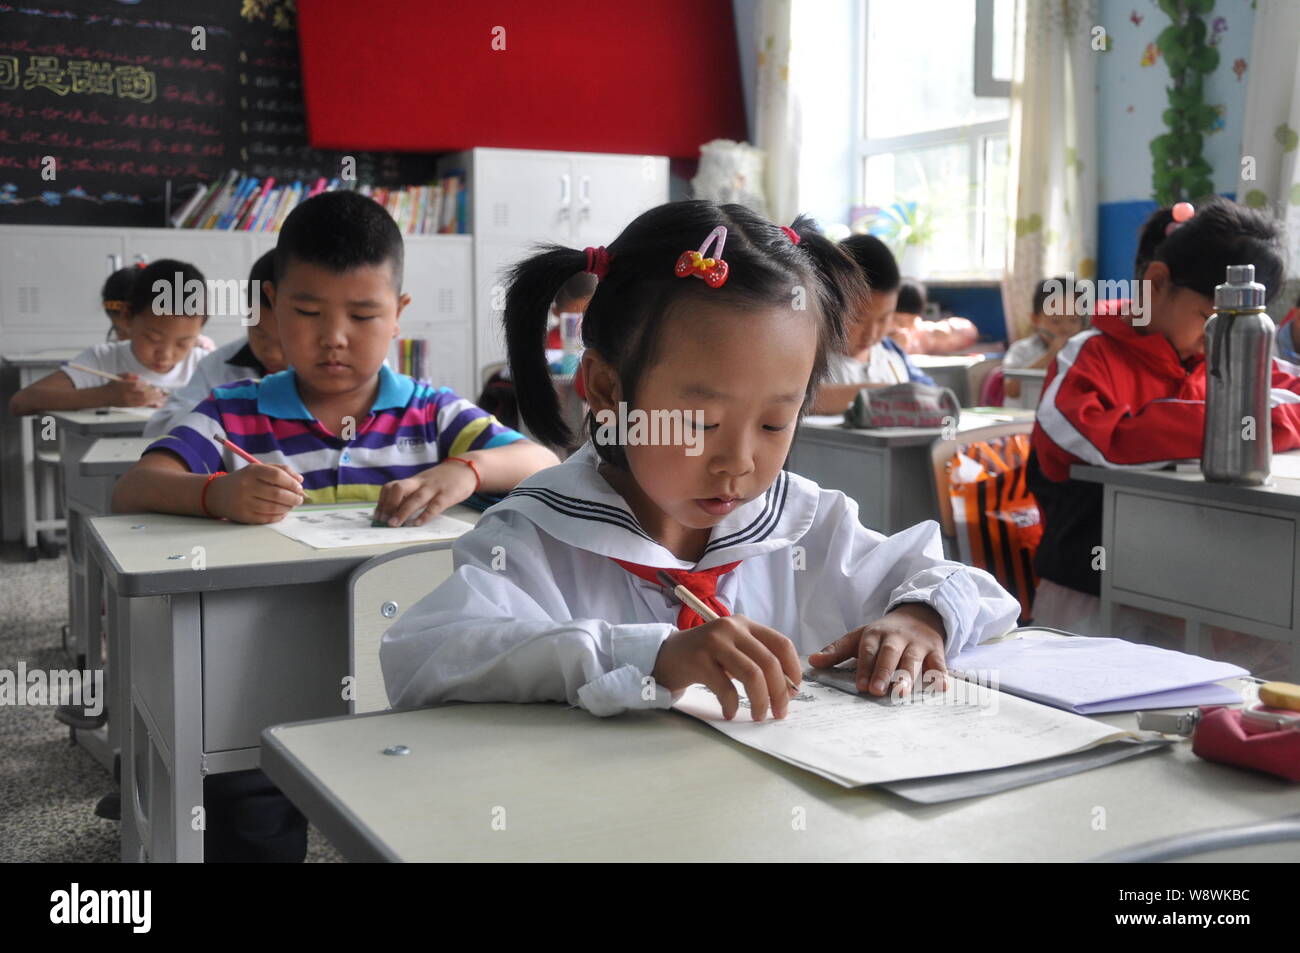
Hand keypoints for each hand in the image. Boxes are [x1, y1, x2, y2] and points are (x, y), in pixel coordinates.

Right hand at [103, 374, 164, 407]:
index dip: (143, 384)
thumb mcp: (118, 376)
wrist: (104, 397)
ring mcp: (128, 401)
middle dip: (152, 393)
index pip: (134, 386)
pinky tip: (157, 403)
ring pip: (143, 401)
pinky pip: (142, 405)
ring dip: (154, 399)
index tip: (149, 383)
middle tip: (160, 391)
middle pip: (141, 394)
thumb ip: (129, 375)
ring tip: (162, 397)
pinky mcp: (130, 406)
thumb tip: (139, 376)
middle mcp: (126, 395)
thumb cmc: (112, 386)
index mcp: (123, 387)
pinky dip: (150, 404)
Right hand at [205, 463, 304, 522]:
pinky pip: (266, 518)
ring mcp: (244, 502)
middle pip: (277, 493)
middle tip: (299, 499)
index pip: (277, 476)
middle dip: (293, 498)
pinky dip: (278, 516)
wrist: (217, 494)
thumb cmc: (244, 480)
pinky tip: (282, 512)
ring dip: (288, 508)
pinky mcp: (243, 516)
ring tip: (292, 505)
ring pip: (273, 507)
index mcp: (251, 471)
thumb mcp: (257, 469)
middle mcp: (246, 486)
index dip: (291, 483)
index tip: (299, 487)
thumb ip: (280, 470)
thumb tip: (299, 480)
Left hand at [373, 458, 476, 526]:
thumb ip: (413, 493)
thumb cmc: (443, 479)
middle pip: (399, 489)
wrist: (467, 468)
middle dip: (389, 505)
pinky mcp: (448, 495)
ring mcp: (434, 488)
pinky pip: (435, 505)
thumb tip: (395, 511)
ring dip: (402, 512)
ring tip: (394, 524)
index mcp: (413, 481)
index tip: (377, 515)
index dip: (382, 501)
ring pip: (415, 498)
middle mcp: (421, 483)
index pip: (391, 487)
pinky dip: (425, 515)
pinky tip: (418, 523)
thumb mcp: (425, 482)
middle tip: (383, 521)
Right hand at [651, 615, 801, 720]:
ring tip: (758, 716)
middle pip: (769, 662)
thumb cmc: (706, 657)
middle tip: (779, 712)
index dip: (793, 670)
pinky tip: (729, 712)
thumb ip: (757, 661)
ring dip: (760, 701)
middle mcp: (732, 628)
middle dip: (779, 692)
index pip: (782, 644)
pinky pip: (725, 687)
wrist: (665, 655)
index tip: (794, 692)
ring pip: (752, 675)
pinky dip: (731, 704)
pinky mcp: (698, 659)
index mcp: (746, 624)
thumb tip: (787, 689)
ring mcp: (714, 642)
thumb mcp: (734, 650)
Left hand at [808, 603, 948, 697]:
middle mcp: (896, 637)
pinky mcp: (935, 650)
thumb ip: (837, 650)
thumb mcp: (860, 637)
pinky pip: (938, 662)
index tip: (859, 686)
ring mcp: (917, 643)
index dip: (864, 667)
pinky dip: (940, 674)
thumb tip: (812, 661)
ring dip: (907, 676)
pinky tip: (940, 687)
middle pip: (889, 654)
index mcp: (875, 634)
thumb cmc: (884, 633)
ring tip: (901, 693)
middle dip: (883, 672)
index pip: (867, 650)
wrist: (919, 614)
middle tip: (876, 691)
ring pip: (912, 659)